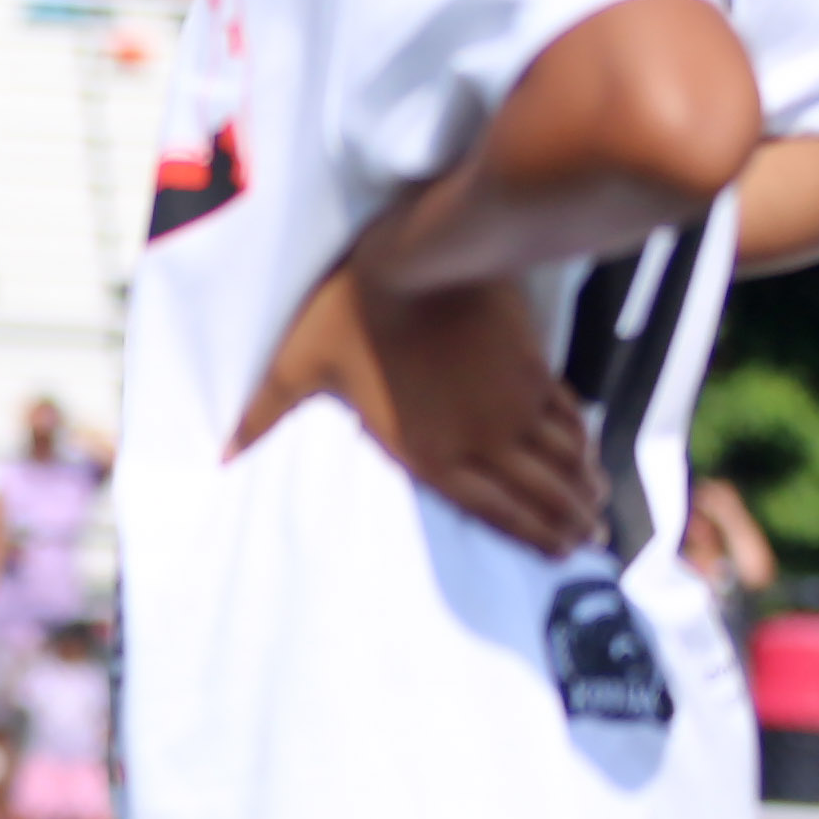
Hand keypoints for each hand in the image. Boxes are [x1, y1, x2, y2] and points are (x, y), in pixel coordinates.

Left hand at [235, 242, 599, 553]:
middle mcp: (479, 442)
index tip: (559, 558)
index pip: (493, 513)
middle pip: (541, 496)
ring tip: (597, 507)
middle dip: (568, 523)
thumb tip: (221, 454)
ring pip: (563, 461)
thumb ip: (264, 417)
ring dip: (584, 488)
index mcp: (425, 455)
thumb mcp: (295, 369)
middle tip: (589, 540)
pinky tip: (590, 453)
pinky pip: (568, 418)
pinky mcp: (535, 372)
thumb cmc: (348, 316)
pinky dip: (584, 441)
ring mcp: (513, 408)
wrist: (418, 261)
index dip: (532, 539)